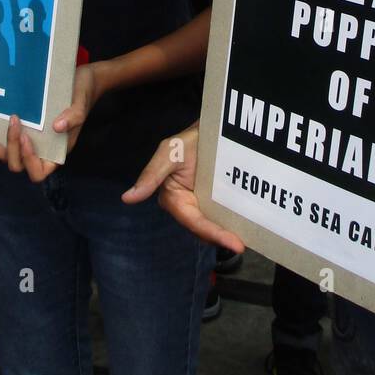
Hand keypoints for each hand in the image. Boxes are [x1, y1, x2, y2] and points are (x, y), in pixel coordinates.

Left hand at [0, 62, 100, 182]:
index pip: (39, 171)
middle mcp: (40, 150)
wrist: (79, 79)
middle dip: (8, 148)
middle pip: (17, 165)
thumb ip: (74, 116)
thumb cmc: (83, 93)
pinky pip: (0, 143)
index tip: (27, 137)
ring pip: (6, 155)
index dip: (29, 160)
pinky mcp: (20, 130)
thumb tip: (57, 126)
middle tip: (11, 122)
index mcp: (56, 151)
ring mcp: (29, 141)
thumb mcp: (81, 103)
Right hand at [122, 125, 244, 253]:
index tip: (232, 242)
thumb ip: (151, 175)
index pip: (193, 221)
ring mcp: (203, 205)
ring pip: (214, 225)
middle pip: (204, 228)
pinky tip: (247, 228)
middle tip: (241, 245)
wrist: (211, 129)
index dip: (210, 233)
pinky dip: (233, 223)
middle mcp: (187, 206)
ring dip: (227, 233)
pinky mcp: (217, 201)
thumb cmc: (187, 140)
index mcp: (173, 199)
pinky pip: (224, 216)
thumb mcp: (168, 153)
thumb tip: (127, 198)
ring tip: (246, 240)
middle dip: (220, 237)